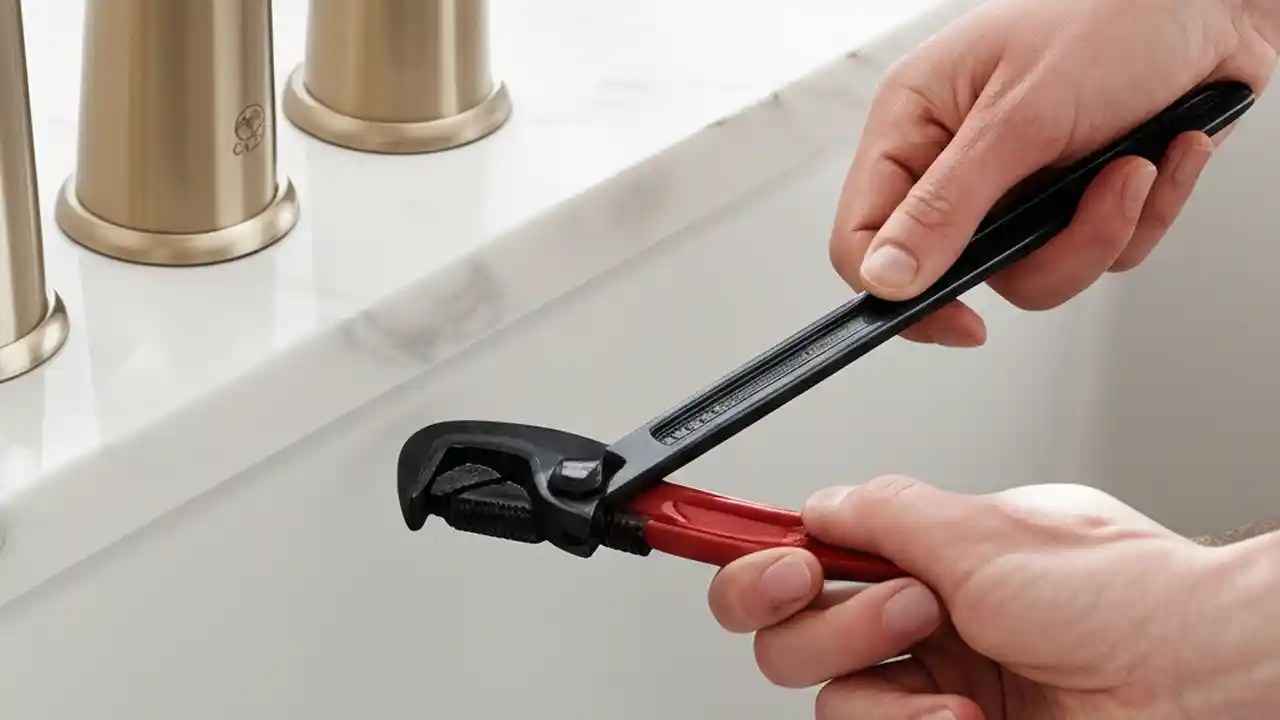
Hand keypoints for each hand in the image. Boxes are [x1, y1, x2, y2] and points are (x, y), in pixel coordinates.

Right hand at [706, 478, 1276, 718]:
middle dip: (816, 615)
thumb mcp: (985, 530)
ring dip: (873, 671)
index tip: (707, 544)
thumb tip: (816, 505)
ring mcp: (931, 688)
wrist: (1200, 681)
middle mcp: (919, 620)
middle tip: (869, 597)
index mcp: (924, 555)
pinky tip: (962, 714)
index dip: (753, 554)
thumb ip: (882, 512)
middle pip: (789, 628)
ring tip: (942, 651)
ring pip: (822, 691)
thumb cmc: (1127, 596)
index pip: (808, 551)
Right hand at [830, 0, 1279, 346]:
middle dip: (1047, 251)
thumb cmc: (1110, 15)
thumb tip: (887, 278)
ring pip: (1035, 274)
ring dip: (1105, 229)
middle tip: (1090, 199)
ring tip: (1140, 163)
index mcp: (914, 124)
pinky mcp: (1073, 199)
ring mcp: (1017, 186)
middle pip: (961, 273)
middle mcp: (957, 161)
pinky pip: (1097, 254)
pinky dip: (1144, 213)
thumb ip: (947, 207)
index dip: (899, 292)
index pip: (863, 238)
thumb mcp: (1019, 115)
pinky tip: (1162, 157)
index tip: (957, 320)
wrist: (1212, 2)